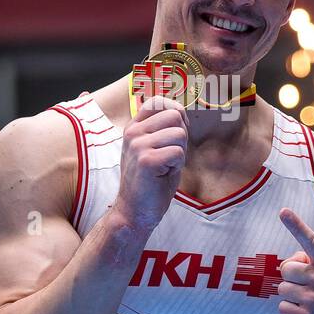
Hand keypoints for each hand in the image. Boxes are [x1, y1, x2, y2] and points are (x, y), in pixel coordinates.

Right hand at [111, 95, 187, 232]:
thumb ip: (163, 128)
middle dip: (181, 136)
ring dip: (179, 153)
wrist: (134, 212)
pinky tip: (163, 175)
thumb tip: (181, 112)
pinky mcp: (146, 160)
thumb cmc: (151, 181)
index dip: (176, 114)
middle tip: (169, 157)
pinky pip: (178, 152)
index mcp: (134, 127)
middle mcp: (133, 132)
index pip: (159, 101)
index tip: (177, 133)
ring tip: (165, 167)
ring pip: (179, 134)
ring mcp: (137, 145)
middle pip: (174, 115)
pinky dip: (177, 166)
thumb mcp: (155, 148)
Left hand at [276, 208, 313, 313]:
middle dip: (292, 278)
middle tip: (308, 287)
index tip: (282, 211)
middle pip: (286, 269)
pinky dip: (290, 311)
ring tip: (310, 302)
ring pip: (282, 289)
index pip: (310, 241)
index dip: (295, 225)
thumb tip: (289, 265)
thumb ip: (313, 263)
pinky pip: (282, 307)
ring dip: (291, 296)